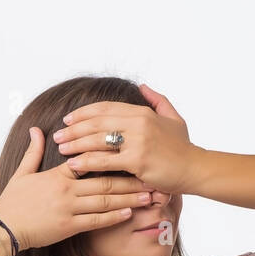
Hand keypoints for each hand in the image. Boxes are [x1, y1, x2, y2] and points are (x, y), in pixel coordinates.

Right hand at [0, 126, 152, 248]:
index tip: (133, 154)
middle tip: (153, 177)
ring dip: (129, 198)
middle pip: (106, 181)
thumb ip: (34, 151)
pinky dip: (114, 216)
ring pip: (105, 201)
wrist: (2, 227)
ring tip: (150, 196)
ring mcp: (68, 208)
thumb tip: (37, 129)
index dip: (113, 156)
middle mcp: (66, 189)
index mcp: (58, 174)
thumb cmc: (12, 201)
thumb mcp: (22, 172)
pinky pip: (96, 221)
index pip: (90, 159)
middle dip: (132, 180)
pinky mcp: (68, 227)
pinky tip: (129, 212)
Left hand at [53, 83, 203, 193]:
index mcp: (143, 112)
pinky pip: (105, 160)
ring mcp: (138, 141)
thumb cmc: (183, 147)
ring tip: (61, 148)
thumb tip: (142, 86)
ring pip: (98, 140)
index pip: (105, 108)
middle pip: (97, 122)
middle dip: (74, 129)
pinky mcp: (137, 161)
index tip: (68, 119)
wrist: (196, 169)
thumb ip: (157, 99)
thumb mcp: (173, 117)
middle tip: (58, 135)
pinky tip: (73, 165)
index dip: (84, 113)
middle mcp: (139, 123)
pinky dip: (86, 162)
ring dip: (75, 144)